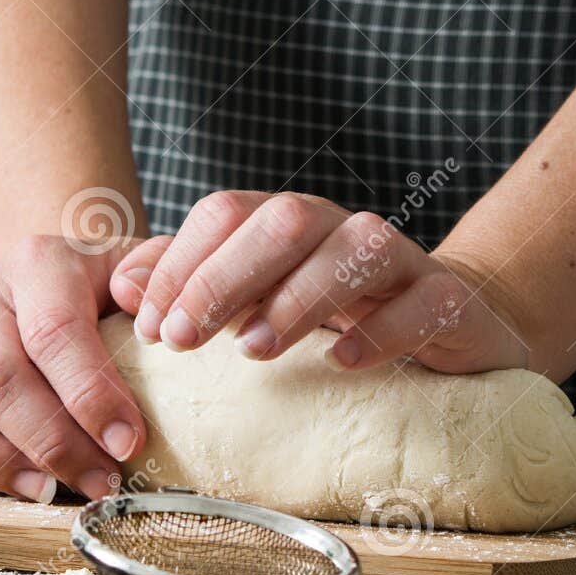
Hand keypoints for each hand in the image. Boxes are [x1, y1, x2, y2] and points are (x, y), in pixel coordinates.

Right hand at [0, 236, 147, 500]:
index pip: (52, 331)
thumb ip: (156, 271)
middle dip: (52, 441)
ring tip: (45, 490)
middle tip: (99, 481)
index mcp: (33, 261)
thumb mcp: (145, 269)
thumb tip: (134, 298)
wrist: (56, 284)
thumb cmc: (108, 291)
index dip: (89, 394)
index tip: (128, 442)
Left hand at [109, 191, 530, 374]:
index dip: (182, 262)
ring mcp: (404, 261)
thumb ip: (193, 285)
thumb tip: (124, 284)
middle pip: (285, 219)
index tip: (148, 328)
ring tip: (255, 351)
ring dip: (299, 296)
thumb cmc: (339, 316)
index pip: (227, 212)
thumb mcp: (260, 302)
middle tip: (181, 340)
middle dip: (224, 277)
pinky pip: (424, 300)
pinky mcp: (450, 301)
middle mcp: (343, 228)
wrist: (452, 327)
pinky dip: (382, 329)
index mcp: (290, 224)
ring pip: (358, 247)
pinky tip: (343, 361)